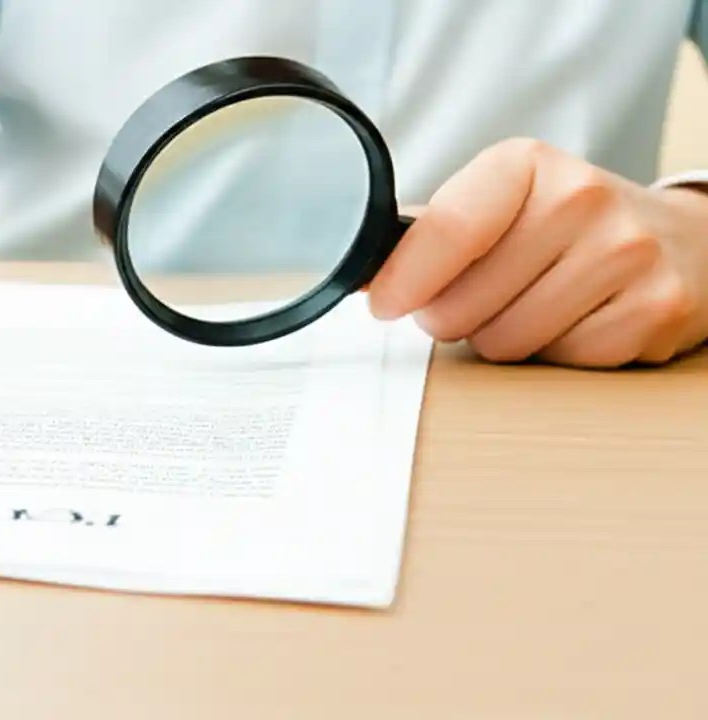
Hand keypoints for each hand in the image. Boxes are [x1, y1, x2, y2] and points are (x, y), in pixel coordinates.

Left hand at [368, 138, 707, 367]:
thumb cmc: (565, 227)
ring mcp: (626, 253)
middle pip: (464, 304)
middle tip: (483, 299)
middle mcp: (582, 198)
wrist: (680, 239)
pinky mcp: (657, 308)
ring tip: (534, 304)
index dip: (404, 280)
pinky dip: (557, 355)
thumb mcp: (499, 203)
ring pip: (507, 341)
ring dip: (504, 338)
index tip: (384, 303)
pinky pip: (562, 362)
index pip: (448, 229)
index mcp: (526, 164)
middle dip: (454, 316)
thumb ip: (432, 234)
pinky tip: (579, 319)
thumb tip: (360, 271)